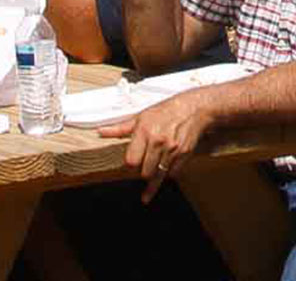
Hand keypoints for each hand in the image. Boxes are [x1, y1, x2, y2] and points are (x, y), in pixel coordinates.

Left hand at [97, 91, 212, 202]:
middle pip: (144, 172)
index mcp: (144, 131)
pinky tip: (166, 168)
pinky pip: (172, 173)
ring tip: (148, 187)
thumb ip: (120, 128)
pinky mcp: (184, 154)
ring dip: (153, 177)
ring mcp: (172, 149)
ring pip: (158, 176)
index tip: (130, 165)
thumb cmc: (166, 111)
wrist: (194, 108)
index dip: (129, 165)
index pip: (131, 161)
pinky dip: (168, 172)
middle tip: (143, 168)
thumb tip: (101, 132)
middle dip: (142, 171)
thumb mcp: (141, 117)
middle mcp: (158, 141)